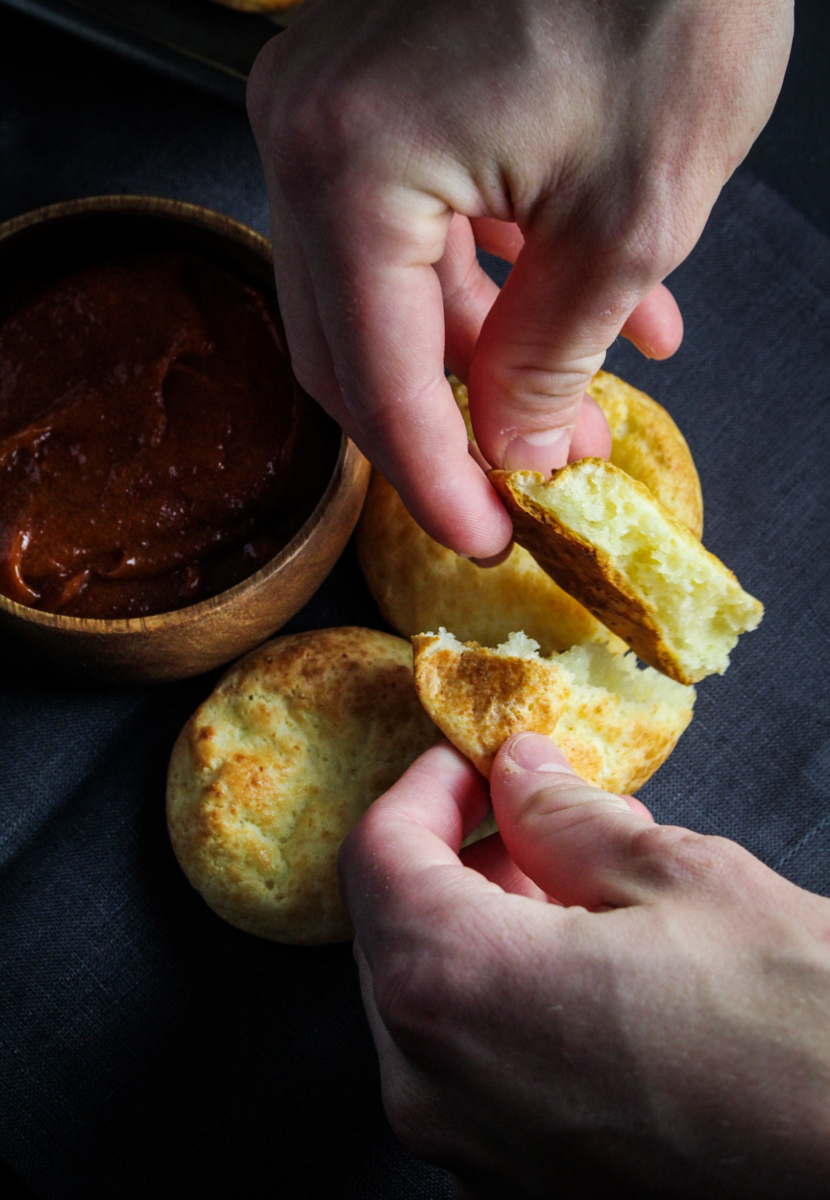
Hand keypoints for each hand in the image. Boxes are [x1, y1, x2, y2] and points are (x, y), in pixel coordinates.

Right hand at [248, 0, 791, 556]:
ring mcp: (335, 106)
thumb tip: (518, 450)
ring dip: (486, 361)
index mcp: (351, 167)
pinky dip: (500, 281)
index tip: (486, 541)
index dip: (436, 483)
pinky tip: (597, 312)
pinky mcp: (381, 91)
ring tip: (586, 405)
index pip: (378, 380)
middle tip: (528, 483)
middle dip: (452, 430)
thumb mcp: (631, 207)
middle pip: (356, 344)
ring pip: (390, 291)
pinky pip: (419, 224)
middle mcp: (310, 135)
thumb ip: (556, 353)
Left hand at [338, 734, 829, 1197]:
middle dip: (459, 857)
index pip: (378, 854)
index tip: (474, 762)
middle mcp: (435, 1090)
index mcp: (454, 988)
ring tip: (584, 895)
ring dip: (485, 929)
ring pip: (431, 1006)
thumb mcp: (681, 880)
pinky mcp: (520, 1196)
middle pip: (395, 930)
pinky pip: (474, 1075)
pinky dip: (506, 1008)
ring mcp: (472, 1160)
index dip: (424, 787)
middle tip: (539, 818)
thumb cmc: (798, 1036)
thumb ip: (567, 817)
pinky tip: (592, 981)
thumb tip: (519, 775)